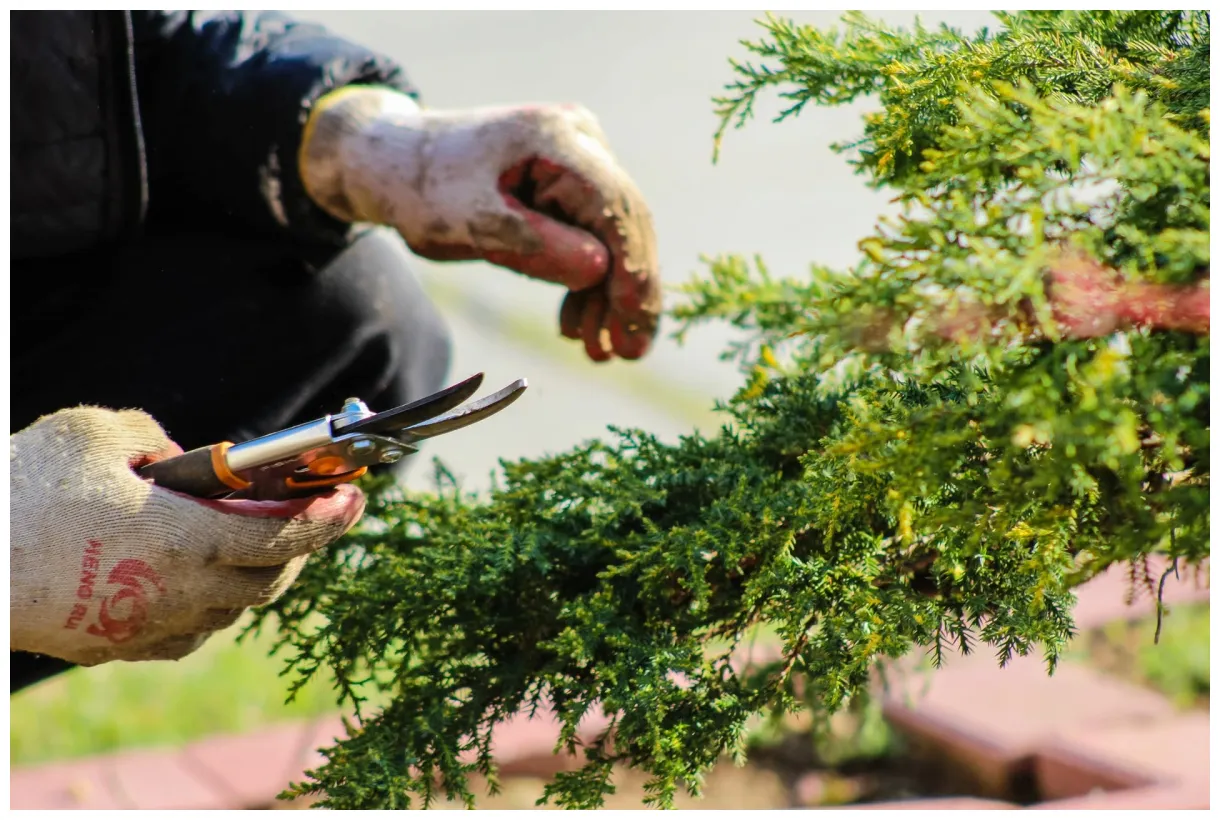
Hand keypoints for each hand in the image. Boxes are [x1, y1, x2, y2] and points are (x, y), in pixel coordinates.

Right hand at [9, 407, 364, 665]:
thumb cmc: (25, 491)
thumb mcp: (99, 433)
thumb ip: (159, 439)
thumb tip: (187, 460)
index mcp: (187, 540)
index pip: (286, 536)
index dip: (329, 518)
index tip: (357, 499)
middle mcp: (180, 593)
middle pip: (270, 580)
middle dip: (301, 548)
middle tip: (313, 516)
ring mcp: (147, 628)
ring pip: (230, 611)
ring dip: (254, 577)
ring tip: (258, 541)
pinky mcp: (114, 647)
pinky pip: (186, 632)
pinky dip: (209, 605)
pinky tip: (199, 579)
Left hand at [299, 87, 660, 361]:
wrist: (394, 163)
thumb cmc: (424, 189)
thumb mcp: (470, 224)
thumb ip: (535, 245)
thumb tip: (600, 271)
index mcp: (555, 138)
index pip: (615, 206)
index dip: (632, 269)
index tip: (634, 324)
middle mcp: (579, 140)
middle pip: (624, 222)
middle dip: (628, 292)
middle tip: (627, 353)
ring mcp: (578, 158)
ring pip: (612, 235)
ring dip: (607, 295)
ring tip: (598, 351)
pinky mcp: (569, 182)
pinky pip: (592, 235)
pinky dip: (586, 281)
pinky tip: (578, 324)